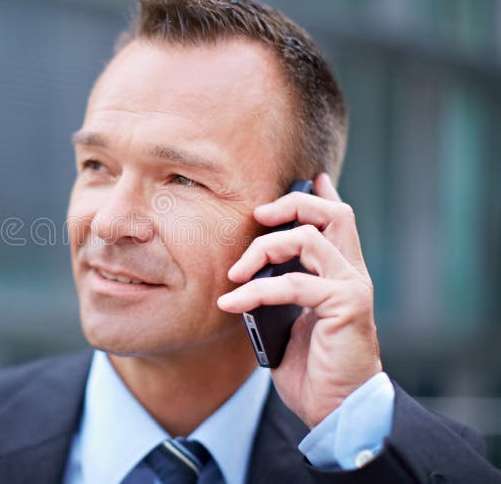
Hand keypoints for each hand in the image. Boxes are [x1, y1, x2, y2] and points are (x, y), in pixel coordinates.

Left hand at [217, 173, 381, 428]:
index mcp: (340, 272)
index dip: (320, 194)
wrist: (336, 408)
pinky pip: (294, 284)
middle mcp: (352, 273)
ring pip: (308, 238)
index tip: (306, 177)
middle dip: (290, 205)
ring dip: (263, 249)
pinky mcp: (347, 306)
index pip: (336, 219)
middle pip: (332, 213)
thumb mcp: (289, 318)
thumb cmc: (311, 365)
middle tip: (256, 216)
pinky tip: (232, 304)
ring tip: (235, 273)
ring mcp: (352, 286)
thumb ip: (280, 288)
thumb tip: (248, 269)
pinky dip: (257, 291)